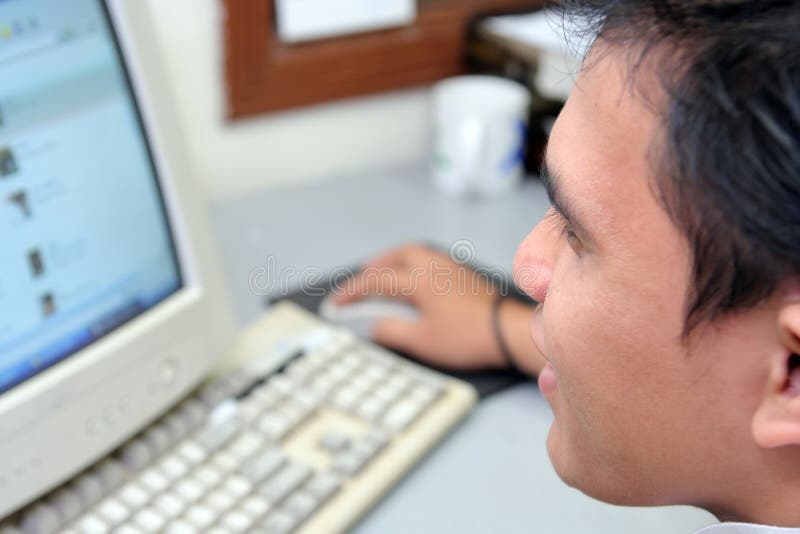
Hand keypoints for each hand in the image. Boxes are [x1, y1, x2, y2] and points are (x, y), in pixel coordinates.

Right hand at [332, 244, 543, 373]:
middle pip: (395, 256)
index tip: (337, 304)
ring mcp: (450, 267)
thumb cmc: (468, 336)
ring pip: (414, 254)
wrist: (509, 331)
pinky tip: (414, 281)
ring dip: (394, 262)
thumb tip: (371, 326)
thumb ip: (391, 331)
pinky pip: (429, 259)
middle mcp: (432, 266)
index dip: (352, 293)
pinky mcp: (463, 274)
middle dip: (373, 267)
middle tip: (359, 282)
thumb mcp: (422, 341)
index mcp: (418, 280)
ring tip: (383, 277)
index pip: (375, 281)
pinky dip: (412, 265)